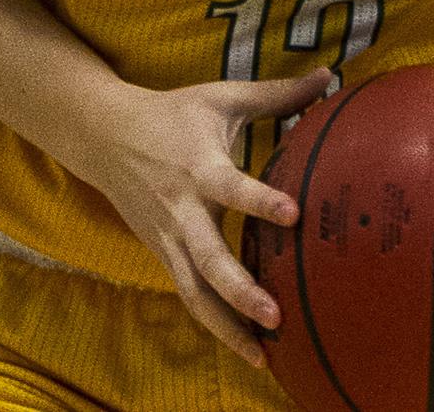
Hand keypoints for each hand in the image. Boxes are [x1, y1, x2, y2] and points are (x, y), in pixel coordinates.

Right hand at [83, 68, 333, 367]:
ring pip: (195, 292)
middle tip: (276, 314)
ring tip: (263, 355)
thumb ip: (278, 94)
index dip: (260, 201)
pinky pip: (190, 296)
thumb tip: (331, 76)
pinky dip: (214, 324)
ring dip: (227, 326)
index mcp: (199, 166)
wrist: (102, 136)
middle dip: (241, 291)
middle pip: (208, 259)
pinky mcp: (162, 255)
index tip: (294, 214)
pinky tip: (246, 348)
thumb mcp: (222, 97)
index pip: (232, 187)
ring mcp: (168, 238)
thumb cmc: (171, 113)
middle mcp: (182, 210)